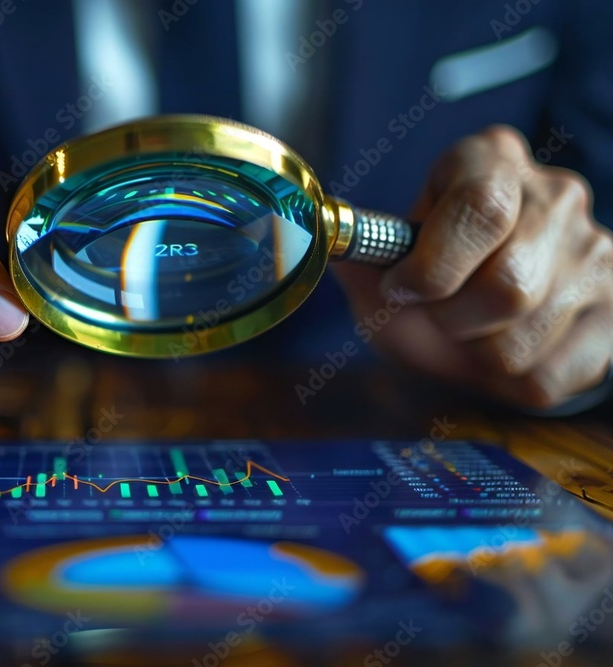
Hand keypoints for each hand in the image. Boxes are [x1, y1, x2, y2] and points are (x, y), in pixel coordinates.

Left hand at [332, 125, 612, 409]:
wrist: (488, 323)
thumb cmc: (429, 285)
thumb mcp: (384, 265)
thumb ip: (358, 258)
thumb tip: (327, 245)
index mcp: (490, 161)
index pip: (481, 207)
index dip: (432, 265)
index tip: (400, 288)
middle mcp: (555, 195)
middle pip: (507, 286)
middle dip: (451, 320)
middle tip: (438, 314)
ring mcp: (597, 252)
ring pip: (522, 342)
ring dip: (477, 355)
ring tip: (474, 331)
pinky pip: (548, 378)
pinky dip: (509, 382)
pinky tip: (507, 350)